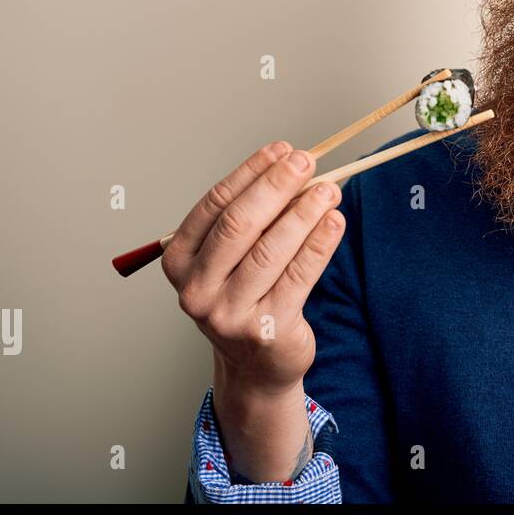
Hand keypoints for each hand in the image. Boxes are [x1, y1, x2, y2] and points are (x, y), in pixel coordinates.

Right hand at [162, 141, 345, 480]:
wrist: (257, 365)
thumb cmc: (247, 295)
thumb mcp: (235, 257)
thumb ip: (255, 217)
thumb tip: (292, 168)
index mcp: (179, 261)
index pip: (215, 205)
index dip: (250, 173)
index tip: (281, 149)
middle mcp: (196, 289)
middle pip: (239, 225)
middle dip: (276, 187)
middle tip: (306, 162)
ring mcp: (228, 314)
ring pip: (270, 251)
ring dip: (303, 213)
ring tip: (329, 190)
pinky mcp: (265, 331)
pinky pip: (298, 277)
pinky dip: (319, 244)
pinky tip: (335, 222)